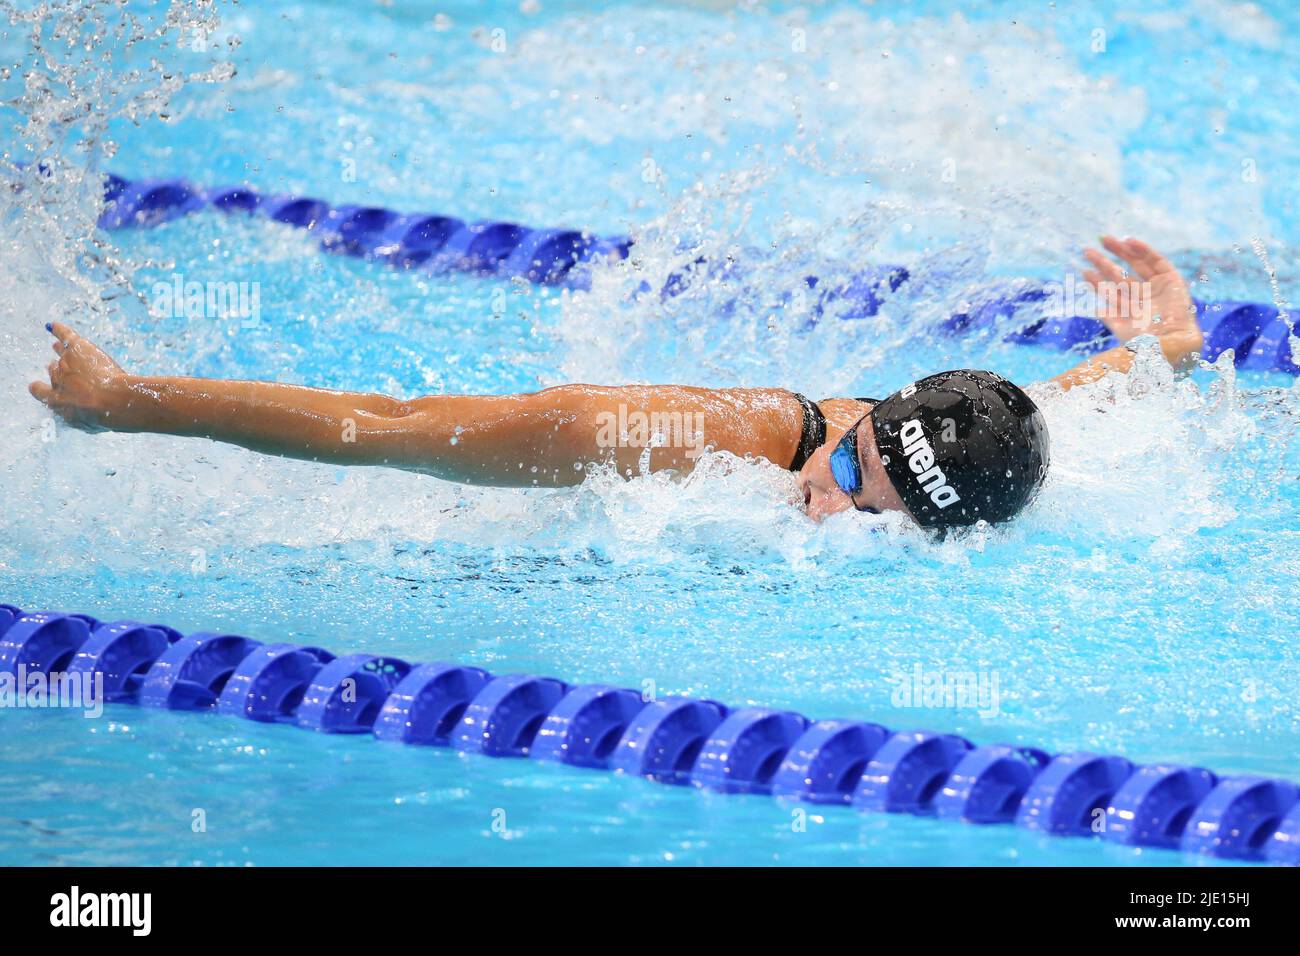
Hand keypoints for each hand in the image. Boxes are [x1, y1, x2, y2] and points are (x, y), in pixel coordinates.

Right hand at [29, 322, 129, 429]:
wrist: (112, 402)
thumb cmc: (106, 417)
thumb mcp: (91, 425)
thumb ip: (86, 420)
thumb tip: (90, 421)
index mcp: (57, 402)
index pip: (42, 393)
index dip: (41, 388)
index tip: (38, 386)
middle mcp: (57, 381)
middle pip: (54, 372)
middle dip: (56, 370)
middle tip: (58, 366)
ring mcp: (66, 363)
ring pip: (61, 355)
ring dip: (60, 350)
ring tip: (57, 346)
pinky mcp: (77, 349)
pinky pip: (65, 336)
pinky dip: (59, 330)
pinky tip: (54, 326)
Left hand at [1082, 236, 1202, 367]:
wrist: (1171, 346)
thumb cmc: (1146, 345)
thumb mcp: (1122, 331)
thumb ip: (1110, 318)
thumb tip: (1095, 310)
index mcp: (1131, 311)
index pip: (1111, 291)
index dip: (1097, 281)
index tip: (1083, 271)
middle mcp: (1143, 298)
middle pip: (1120, 275)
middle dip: (1104, 263)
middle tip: (1087, 251)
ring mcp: (1158, 288)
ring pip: (1135, 265)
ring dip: (1120, 252)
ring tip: (1103, 239)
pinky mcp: (1172, 280)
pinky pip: (1157, 261)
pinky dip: (1144, 250)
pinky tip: (1129, 241)